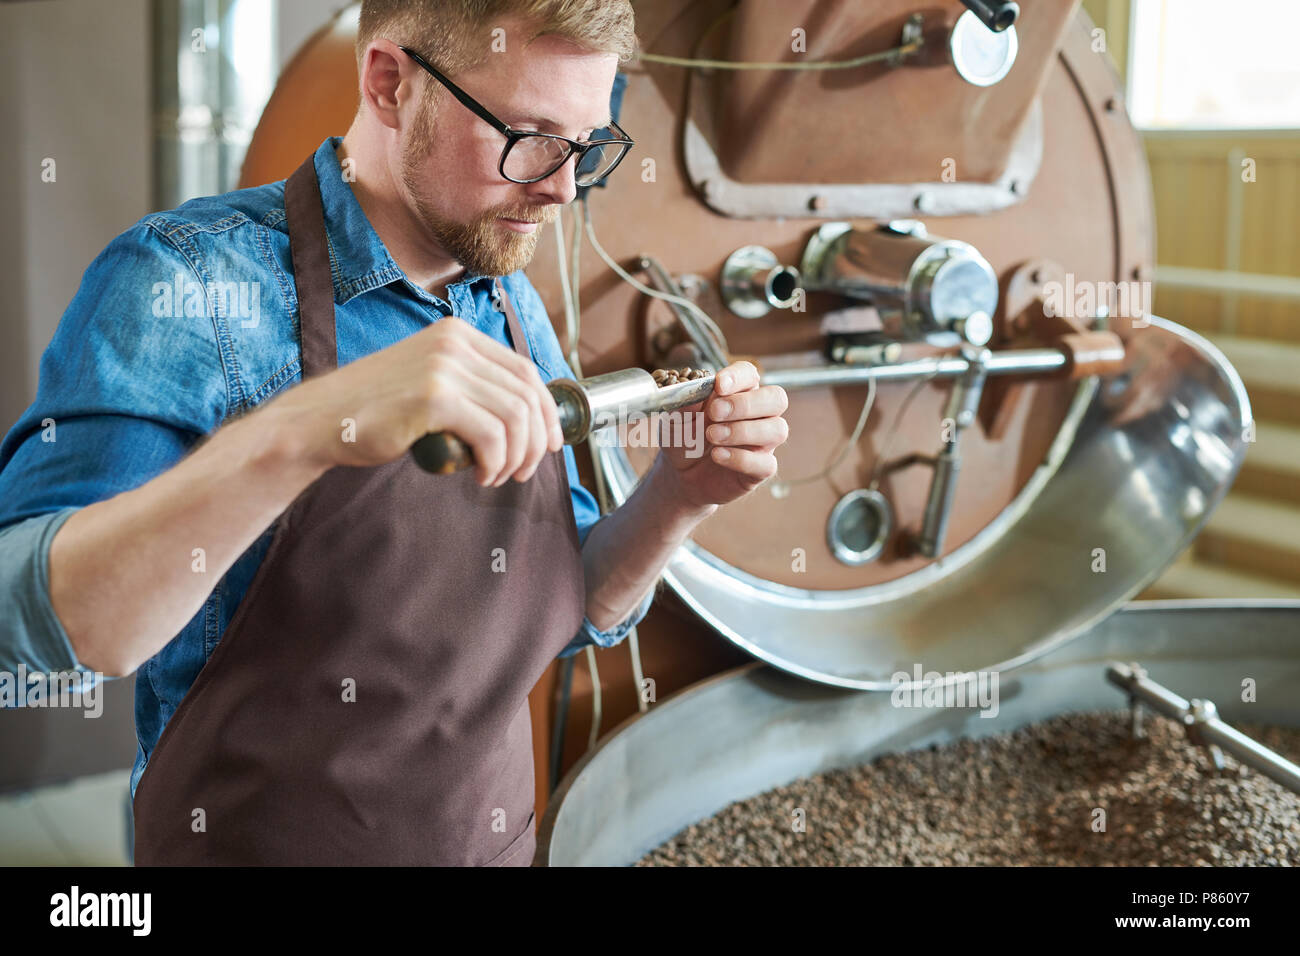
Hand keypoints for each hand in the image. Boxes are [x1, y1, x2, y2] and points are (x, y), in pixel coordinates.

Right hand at [267, 316, 562, 486]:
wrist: (321, 421)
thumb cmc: (375, 410)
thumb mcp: (430, 381)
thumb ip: (470, 386)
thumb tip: (525, 415)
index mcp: (458, 334)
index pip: (526, 371)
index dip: (547, 412)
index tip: (549, 443)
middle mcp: (454, 343)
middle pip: (527, 395)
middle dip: (536, 440)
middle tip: (525, 470)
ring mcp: (443, 368)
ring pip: (515, 418)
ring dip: (516, 456)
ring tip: (497, 476)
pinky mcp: (433, 398)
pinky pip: (492, 436)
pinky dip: (495, 462)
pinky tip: (480, 475)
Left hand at [656, 360, 788, 509]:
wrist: (683, 476)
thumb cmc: (685, 439)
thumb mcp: (676, 420)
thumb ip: (683, 404)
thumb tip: (688, 390)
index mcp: (738, 393)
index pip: (750, 374)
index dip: (738, 376)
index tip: (718, 385)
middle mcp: (758, 414)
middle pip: (777, 398)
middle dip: (746, 404)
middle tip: (714, 412)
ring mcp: (763, 443)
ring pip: (777, 430)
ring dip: (743, 431)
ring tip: (712, 435)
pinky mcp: (761, 469)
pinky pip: (767, 463)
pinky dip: (741, 459)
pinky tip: (717, 456)